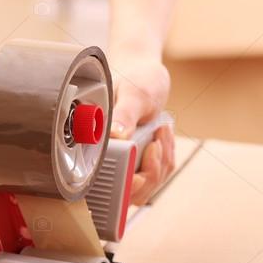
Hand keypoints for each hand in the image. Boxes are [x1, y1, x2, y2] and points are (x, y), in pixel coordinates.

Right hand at [110, 59, 173, 204]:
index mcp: (95, 143)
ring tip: (160, 132)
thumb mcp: (131, 93)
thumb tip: (116, 134)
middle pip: (130, 191)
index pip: (104, 183)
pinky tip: (163, 135)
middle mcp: (108, 156)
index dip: (122, 187)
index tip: (136, 176)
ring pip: (148, 183)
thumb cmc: (132, 77)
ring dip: (162, 160)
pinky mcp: (141, 159)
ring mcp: (125, 160)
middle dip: (150, 172)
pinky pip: (159, 171)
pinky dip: (167, 155)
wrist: (141, 72)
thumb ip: (123, 113)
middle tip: (156, 144)